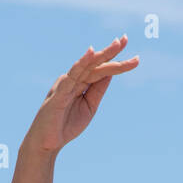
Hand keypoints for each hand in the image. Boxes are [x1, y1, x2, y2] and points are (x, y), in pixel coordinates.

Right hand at [25, 36, 138, 153]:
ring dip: (101, 54)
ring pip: (87, 66)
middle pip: (96, 64)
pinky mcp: (60, 92)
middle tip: (125, 39)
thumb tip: (111, 73)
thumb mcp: (90, 106)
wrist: (48, 143)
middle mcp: (74, 79)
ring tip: (116, 44)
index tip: (134, 56)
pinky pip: (72, 75)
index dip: (115, 60)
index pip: (101, 69)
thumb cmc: (67, 125)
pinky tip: (91, 53)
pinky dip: (82, 63)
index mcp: (81, 83)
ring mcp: (66, 84)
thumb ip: (98, 90)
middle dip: (111, 52)